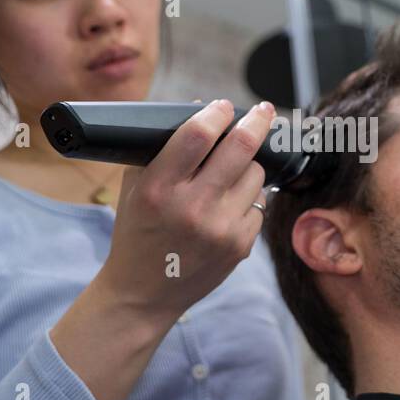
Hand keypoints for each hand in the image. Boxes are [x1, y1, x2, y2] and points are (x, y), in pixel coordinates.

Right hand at [94, 98, 274, 327]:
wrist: (143, 294)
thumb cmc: (137, 232)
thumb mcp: (136, 188)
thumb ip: (162, 148)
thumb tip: (202, 109)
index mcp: (159, 188)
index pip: (197, 134)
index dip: (217, 113)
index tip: (224, 106)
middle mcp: (192, 208)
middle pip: (241, 148)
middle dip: (257, 121)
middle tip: (263, 111)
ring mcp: (221, 229)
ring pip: (255, 174)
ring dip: (248, 165)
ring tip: (231, 172)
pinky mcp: (240, 246)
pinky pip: (259, 204)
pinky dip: (248, 198)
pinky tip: (229, 205)